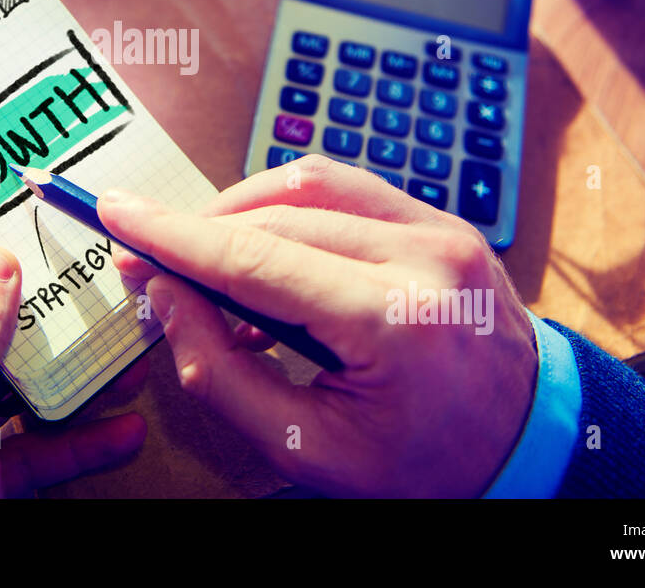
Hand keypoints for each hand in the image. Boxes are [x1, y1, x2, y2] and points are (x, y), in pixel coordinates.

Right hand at [98, 155, 537, 496]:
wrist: (529, 444)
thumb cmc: (424, 462)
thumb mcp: (309, 450)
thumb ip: (222, 376)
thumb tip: (166, 298)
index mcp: (395, 322)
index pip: (255, 260)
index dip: (173, 236)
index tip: (115, 212)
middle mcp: (424, 257)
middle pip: (274, 217)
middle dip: (198, 232)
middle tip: (148, 262)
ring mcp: (441, 228)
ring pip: (307, 183)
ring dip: (241, 211)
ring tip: (206, 260)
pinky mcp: (443, 219)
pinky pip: (346, 186)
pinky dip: (289, 205)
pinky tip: (265, 245)